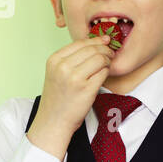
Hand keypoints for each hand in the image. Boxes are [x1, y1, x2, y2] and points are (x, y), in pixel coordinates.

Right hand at [27, 31, 115, 159]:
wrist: (53, 122)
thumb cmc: (58, 98)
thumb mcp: (57, 72)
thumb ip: (73, 57)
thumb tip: (101, 39)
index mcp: (54, 60)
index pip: (81, 42)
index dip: (96, 41)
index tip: (104, 43)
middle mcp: (63, 67)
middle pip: (93, 49)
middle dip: (105, 50)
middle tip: (109, 55)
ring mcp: (74, 78)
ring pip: (101, 58)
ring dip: (107, 61)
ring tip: (106, 66)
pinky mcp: (86, 89)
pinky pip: (104, 72)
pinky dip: (106, 73)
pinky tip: (101, 78)